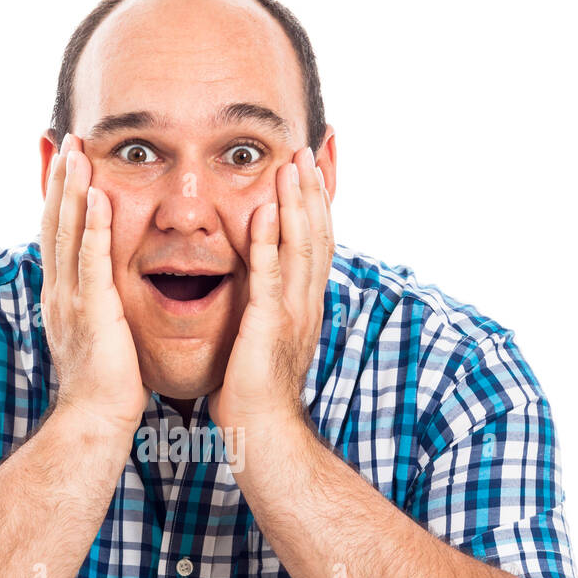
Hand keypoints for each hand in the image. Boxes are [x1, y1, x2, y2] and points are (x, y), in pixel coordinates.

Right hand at [39, 134, 149, 439]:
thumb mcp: (96, 337)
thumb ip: (96, 308)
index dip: (59, 197)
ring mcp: (71, 301)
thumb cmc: (104, 387)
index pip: (57, 235)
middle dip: (61, 181)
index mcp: (61, 296)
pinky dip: (93, 227)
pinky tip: (98, 197)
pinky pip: (93, 261)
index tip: (66, 161)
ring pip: (69, 234)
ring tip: (79, 151)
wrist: (95, 421)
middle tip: (68, 138)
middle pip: (56, 224)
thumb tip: (102, 293)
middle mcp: (59, 292)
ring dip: (73, 191)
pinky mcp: (93, 313)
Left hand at [207, 145, 332, 436]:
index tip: (319, 163)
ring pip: (301, 248)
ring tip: (292, 164)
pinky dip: (269, 244)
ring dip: (298, 203)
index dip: (321, 201)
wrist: (262, 431)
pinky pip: (270, 278)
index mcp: (305, 302)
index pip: (319, 240)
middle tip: (310, 146)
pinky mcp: (268, 327)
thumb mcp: (267, 334)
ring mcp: (292, 313)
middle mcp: (306, 302)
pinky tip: (267, 212)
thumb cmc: (256, 389)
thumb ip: (268, 302)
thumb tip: (262, 278)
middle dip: (315, 189)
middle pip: (318, 234)